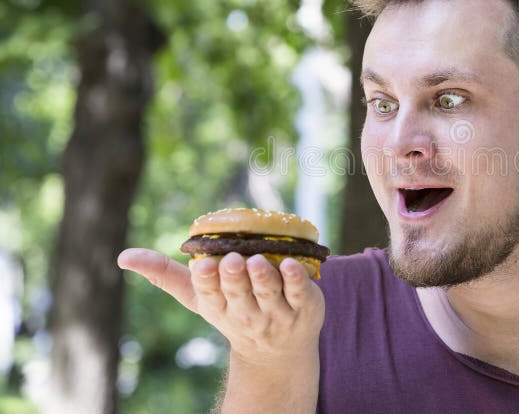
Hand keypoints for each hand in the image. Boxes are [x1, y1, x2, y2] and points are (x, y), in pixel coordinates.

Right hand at [117, 249, 324, 364]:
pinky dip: (296, 279)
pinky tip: (292, 263)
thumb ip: (165, 275)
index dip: (208, 280)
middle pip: (238, 293)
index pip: (209, 294)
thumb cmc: (233, 311)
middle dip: (233, 278)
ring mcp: (276, 312)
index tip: (205, 264)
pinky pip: (299, 292)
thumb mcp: (199, 298)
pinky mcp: (305, 307)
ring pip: (268, 293)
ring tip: (256, 261)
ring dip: (262, 277)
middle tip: (230, 260)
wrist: (277, 351)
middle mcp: (246, 312)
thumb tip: (123, 257)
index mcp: (218, 307)